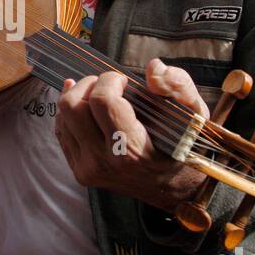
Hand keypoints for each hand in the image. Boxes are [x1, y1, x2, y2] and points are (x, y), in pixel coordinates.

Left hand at [54, 59, 208, 213]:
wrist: (173, 188)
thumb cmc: (183, 146)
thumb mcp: (192, 113)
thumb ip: (178, 86)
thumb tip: (153, 66)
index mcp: (131, 149)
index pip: (102, 101)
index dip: (110, 80)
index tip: (123, 80)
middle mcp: (104, 161)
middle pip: (73, 107)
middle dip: (89, 84)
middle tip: (107, 83)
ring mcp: (88, 169)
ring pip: (63, 117)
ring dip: (77, 96)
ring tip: (96, 91)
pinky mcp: (79, 171)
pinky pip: (62, 132)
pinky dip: (69, 114)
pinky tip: (84, 105)